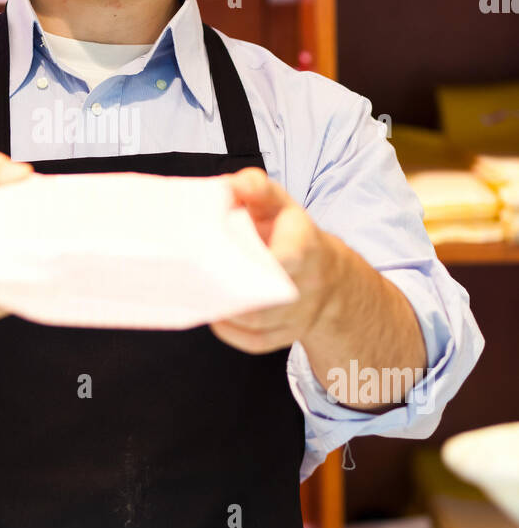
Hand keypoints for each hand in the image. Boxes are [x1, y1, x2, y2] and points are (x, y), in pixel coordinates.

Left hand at [210, 167, 338, 352]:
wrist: (326, 274)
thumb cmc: (290, 233)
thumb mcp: (278, 203)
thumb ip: (256, 188)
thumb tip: (229, 185)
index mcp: (304, 244)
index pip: (289, 257)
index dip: (265, 260)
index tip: (233, 255)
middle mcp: (306, 282)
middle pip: (269, 297)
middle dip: (235, 290)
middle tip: (201, 279)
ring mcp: (299, 313)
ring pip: (259, 322)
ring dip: (227, 312)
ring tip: (200, 294)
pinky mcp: (288, 334)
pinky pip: (257, 342)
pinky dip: (231, 333)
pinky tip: (215, 315)